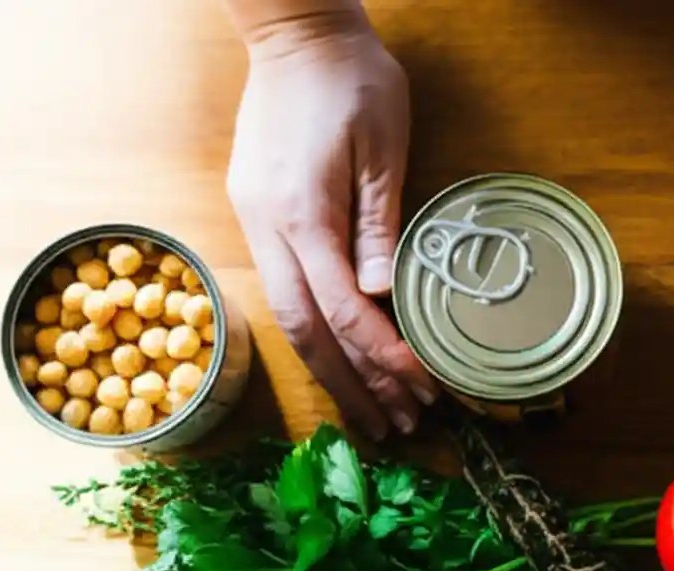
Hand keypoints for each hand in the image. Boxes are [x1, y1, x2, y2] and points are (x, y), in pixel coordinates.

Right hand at [227, 7, 436, 438]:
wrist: (294, 36)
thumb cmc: (351, 81)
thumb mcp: (382, 147)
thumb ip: (381, 225)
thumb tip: (383, 298)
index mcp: (302, 211)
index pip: (341, 307)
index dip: (381, 356)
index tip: (420, 388)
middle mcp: (267, 228)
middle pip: (304, 331)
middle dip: (352, 386)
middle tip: (395, 428)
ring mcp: (253, 223)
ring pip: (287, 319)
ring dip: (331, 370)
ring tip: (371, 412)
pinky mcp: (255, 217)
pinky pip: (282, 292)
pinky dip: (314, 336)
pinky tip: (339, 360)